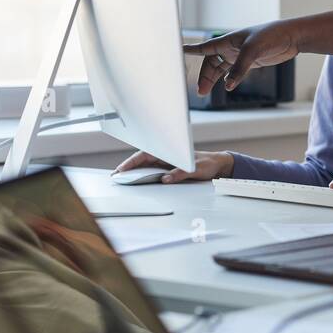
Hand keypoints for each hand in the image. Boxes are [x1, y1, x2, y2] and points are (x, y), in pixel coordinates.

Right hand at [113, 150, 233, 183]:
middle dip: (128, 167)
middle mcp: (166, 156)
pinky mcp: (170, 169)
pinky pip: (153, 171)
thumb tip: (165, 179)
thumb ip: (180, 173)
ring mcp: (167, 162)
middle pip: (142, 160)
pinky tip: (136, 180)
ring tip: (121, 179)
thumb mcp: (195, 169)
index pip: (146, 155)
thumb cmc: (208, 163)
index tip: (122, 169)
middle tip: (115, 176)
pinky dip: (143, 175)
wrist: (217, 164)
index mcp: (169, 152)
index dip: (132, 162)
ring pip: (146, 165)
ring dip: (134, 171)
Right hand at [183, 22, 299, 94]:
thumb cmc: (272, 37)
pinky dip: (227, 78)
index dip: (191, 50)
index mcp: (228, 40)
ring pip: (220, 68)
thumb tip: (227, 86)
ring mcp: (240, 55)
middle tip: (201, 92)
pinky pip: (232, 71)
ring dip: (212, 79)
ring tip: (205, 92)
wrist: (291, 37)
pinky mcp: (250, 61)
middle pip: (211, 63)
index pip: (205, 47)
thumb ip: (239, 69)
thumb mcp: (253, 52)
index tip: (178, 51)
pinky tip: (225, 86)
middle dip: (204, 76)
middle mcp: (231, 47)